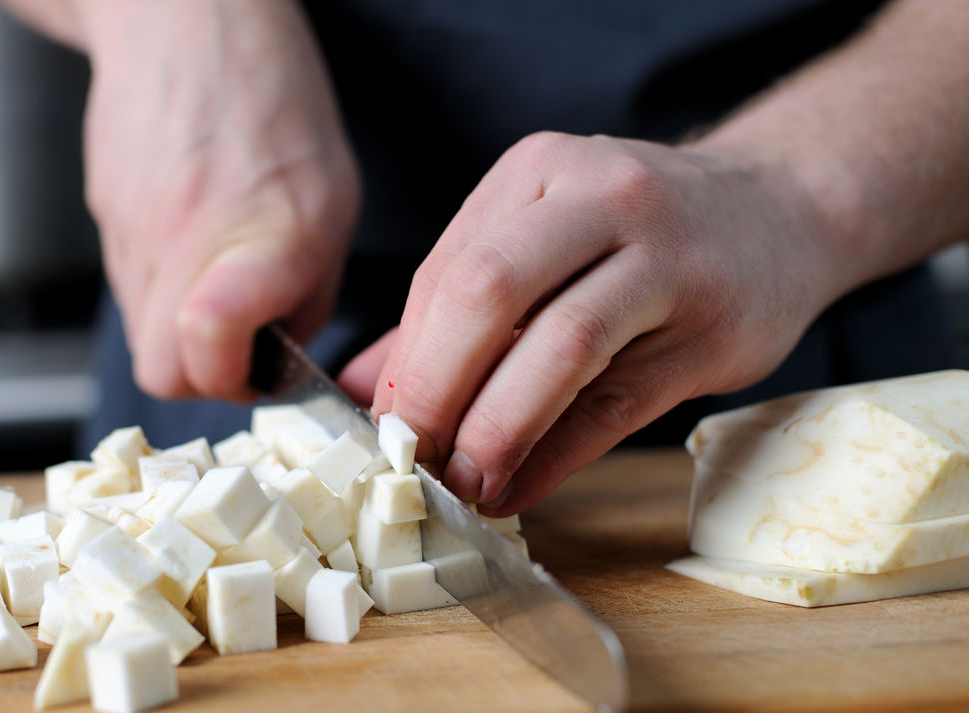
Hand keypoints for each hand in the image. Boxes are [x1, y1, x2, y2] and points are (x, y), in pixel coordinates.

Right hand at [78, 0, 357, 399]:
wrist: (183, 20)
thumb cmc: (273, 98)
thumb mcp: (334, 200)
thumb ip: (309, 292)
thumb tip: (279, 358)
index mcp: (266, 234)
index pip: (207, 348)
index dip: (232, 379)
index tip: (259, 365)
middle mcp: (190, 239)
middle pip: (160, 372)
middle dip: (201, 373)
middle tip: (238, 341)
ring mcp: (134, 230)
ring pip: (140, 334)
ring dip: (178, 329)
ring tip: (216, 274)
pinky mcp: (104, 216)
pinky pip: (128, 286)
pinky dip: (158, 286)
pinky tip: (188, 237)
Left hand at [340, 132, 839, 515]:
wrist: (780, 211)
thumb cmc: (633, 234)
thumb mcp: (539, 237)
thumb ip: (448, 307)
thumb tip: (356, 391)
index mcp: (537, 173)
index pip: (447, 270)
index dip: (406, 358)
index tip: (380, 426)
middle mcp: (599, 198)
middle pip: (490, 292)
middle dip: (437, 387)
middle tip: (410, 457)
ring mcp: (666, 258)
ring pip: (561, 347)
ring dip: (499, 429)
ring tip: (463, 485)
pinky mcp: (711, 327)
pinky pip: (617, 402)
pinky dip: (557, 456)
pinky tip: (517, 488)